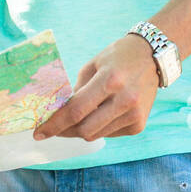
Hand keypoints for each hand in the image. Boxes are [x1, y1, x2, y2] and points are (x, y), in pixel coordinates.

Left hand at [34, 34, 158, 140]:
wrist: (152, 56)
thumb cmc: (117, 57)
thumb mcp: (92, 66)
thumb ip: (76, 90)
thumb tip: (59, 114)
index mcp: (110, 80)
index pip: (76, 110)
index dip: (54, 124)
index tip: (38, 133)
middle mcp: (125, 100)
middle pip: (84, 129)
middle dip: (65, 130)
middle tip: (55, 126)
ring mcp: (134, 115)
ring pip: (96, 135)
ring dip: (82, 129)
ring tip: (78, 116)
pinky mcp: (139, 125)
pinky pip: (109, 134)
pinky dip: (99, 127)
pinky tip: (101, 113)